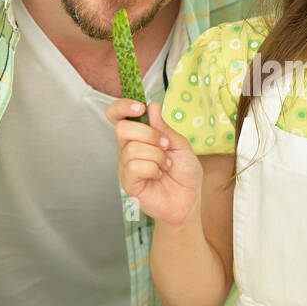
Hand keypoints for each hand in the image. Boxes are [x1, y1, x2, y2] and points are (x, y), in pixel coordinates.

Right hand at [106, 99, 202, 226]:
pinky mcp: (128, 182)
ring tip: (166, 165)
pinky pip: (135, 167)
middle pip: (123, 128)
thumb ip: (164, 127)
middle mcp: (128, 148)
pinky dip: (153, 169)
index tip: (139, 107)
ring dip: (157, 155)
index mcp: (138, 136)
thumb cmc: (184, 172)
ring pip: (132, 148)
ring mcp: (126, 166)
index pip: (117, 116)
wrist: (189, 199)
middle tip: (166, 145)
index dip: (122, 107)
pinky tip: (158, 175)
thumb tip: (152, 106)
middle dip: (149, 134)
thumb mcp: (180, 145)